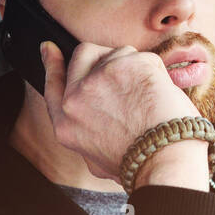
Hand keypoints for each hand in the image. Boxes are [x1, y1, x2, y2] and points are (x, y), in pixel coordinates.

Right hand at [40, 41, 207, 189]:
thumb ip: (87, 135)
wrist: (165, 160)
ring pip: (118, 53)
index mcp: (66, 124)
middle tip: (125, 72)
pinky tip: (160, 95)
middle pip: (83, 55)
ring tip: (148, 100)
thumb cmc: (141, 166)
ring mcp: (99, 78)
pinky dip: (156, 73)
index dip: (52, 63)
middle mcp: (76, 99)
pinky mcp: (127, 64)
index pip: (53, 84)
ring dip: (135, 69)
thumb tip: (93, 119)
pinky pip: (144, 57)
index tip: (50, 48)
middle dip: (103, 57)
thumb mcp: (97, 161)